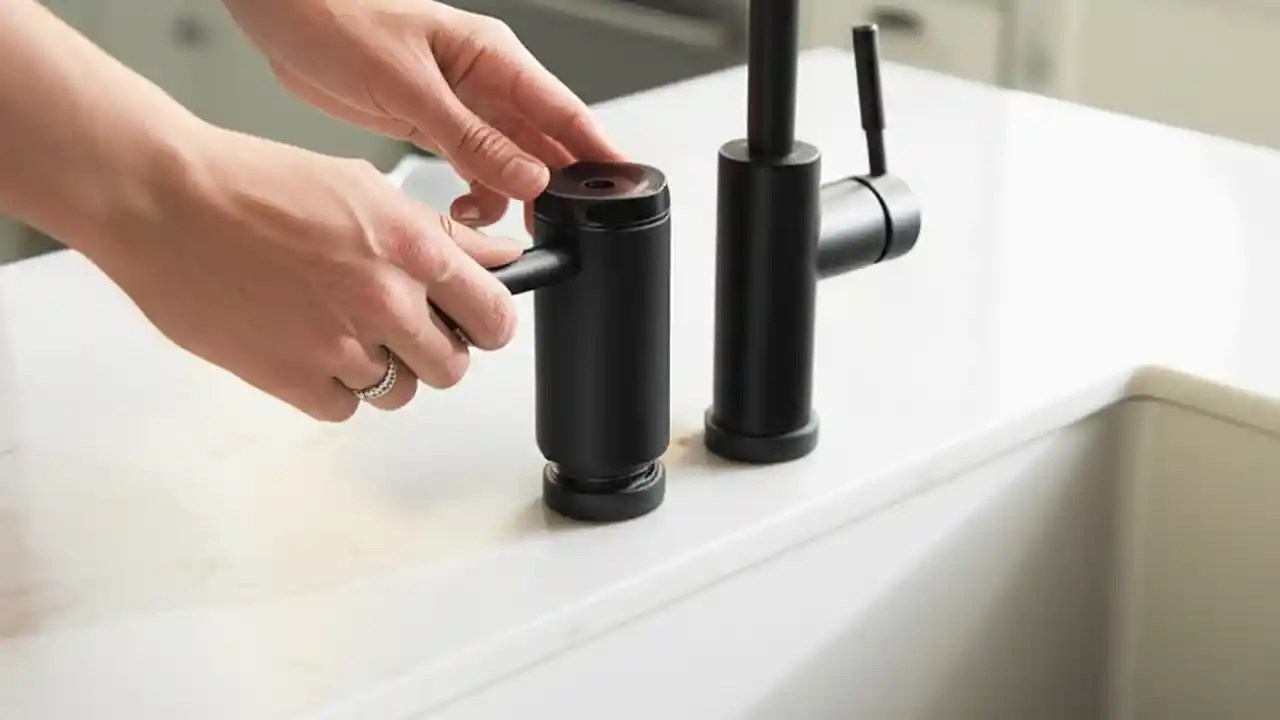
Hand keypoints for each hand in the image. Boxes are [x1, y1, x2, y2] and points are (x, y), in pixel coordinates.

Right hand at [90, 123, 521, 420]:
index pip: (495, 315)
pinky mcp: (293, 381)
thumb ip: (441, 234)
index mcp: (412, 248)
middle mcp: (386, 301)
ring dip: (382, 368)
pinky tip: (306, 344)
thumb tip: (501, 257)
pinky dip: (332, 387)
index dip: (489, 323)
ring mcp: (341, 347)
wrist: (163, 202)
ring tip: (338, 324)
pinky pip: (345, 408)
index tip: (477, 322)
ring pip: (400, 392)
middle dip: (435, 350)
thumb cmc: (254, 185)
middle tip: (401, 326)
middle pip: (454, 367)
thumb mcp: (365, 188)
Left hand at [222, 0, 625, 226]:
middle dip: (554, 185)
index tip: (621, 187)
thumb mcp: (410, 88)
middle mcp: (485, 81)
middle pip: (542, 142)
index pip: (562, 110)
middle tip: (560, 227)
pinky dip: (474, 194)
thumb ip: (471, 138)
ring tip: (488, 222)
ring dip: (507, 195)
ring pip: (509, 160)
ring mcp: (460, 105)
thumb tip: (528, 176)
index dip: (596, 151)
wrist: (282, 15)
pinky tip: (461, 211)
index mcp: (493, 57)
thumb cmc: (339, 23)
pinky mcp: (432, 124)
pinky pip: (472, 166)